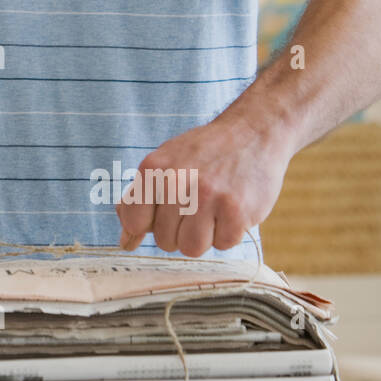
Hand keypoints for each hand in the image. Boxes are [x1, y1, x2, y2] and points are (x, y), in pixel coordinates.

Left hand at [116, 114, 292, 256]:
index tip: (164, 213)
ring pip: (192, 248)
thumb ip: (142, 199)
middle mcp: (176, 182)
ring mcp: (208, 197)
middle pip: (165, 241)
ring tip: (213, 210)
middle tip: (197, 205)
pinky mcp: (237, 212)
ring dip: (204, 236)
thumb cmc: (204, 153)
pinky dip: (229, 233)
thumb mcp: (165, 163)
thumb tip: (126, 242)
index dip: (149, 225)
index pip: (134, 222)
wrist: (253, 132)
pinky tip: (232, 208)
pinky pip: (223, 245)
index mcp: (153, 169)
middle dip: (180, 231)